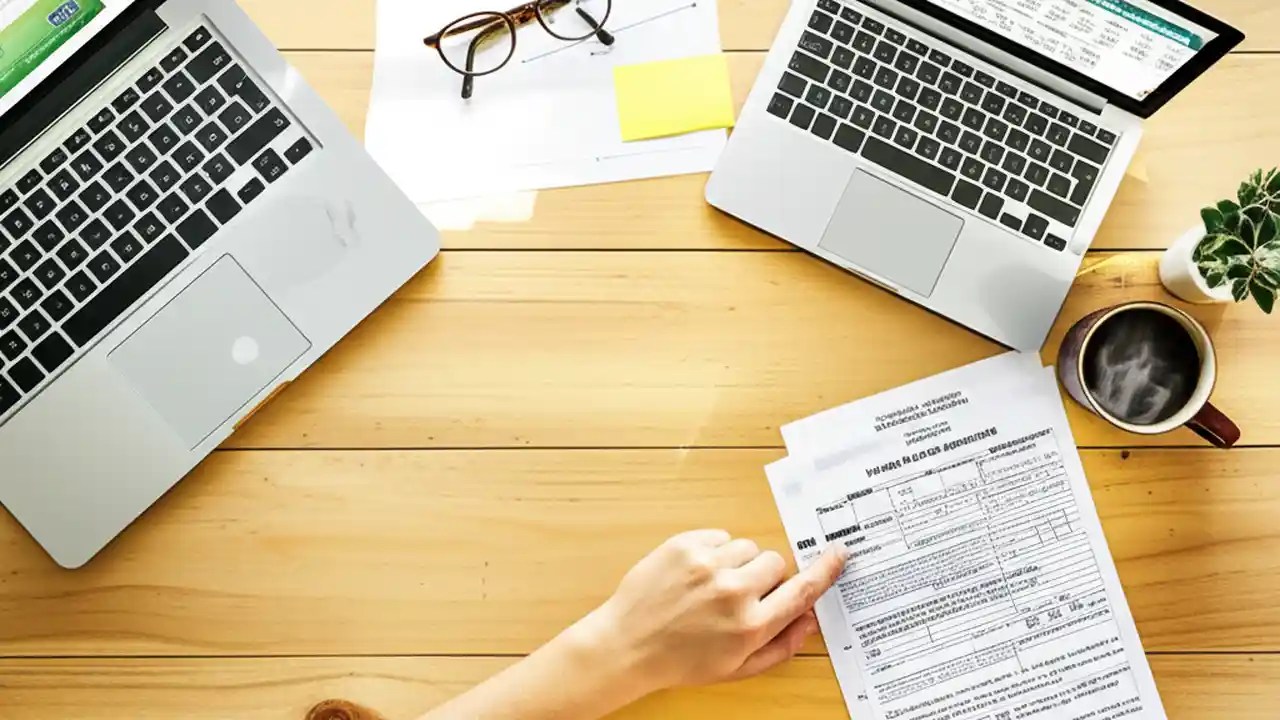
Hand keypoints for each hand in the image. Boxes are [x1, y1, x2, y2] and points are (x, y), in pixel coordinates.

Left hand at [585, 530, 847, 694]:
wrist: (628, 645)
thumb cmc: (682, 661)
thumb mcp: (737, 668)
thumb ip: (781, 645)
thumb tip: (810, 618)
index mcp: (751, 625)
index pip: (801, 590)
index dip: (824, 570)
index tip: (838, 554)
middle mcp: (733, 592)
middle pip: (775, 562)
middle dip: (765, 576)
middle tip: (742, 594)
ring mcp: (707, 564)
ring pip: (747, 547)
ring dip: (738, 562)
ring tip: (712, 586)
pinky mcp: (684, 545)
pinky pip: (719, 535)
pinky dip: (714, 550)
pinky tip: (696, 575)